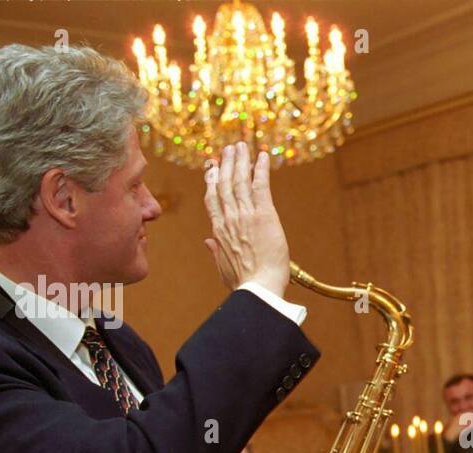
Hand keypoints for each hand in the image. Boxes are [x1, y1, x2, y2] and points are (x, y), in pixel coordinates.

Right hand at [202, 142, 289, 296]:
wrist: (259, 287)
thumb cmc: (243, 282)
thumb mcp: (223, 267)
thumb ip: (215, 251)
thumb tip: (208, 242)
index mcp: (218, 230)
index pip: (213, 198)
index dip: (212, 180)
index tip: (212, 166)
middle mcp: (229, 218)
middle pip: (224, 184)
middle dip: (226, 164)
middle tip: (229, 149)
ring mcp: (245, 215)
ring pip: (240, 180)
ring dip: (241, 161)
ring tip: (241, 146)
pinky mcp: (264, 214)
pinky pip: (261, 186)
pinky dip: (261, 169)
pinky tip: (262, 156)